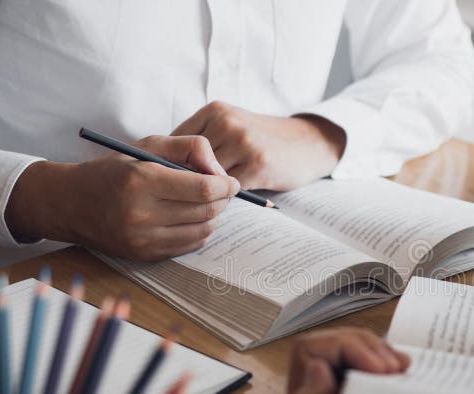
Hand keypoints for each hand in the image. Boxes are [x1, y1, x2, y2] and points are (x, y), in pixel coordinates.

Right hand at [6, 135, 239, 259]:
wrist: (70, 202)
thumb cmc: (113, 169)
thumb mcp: (147, 145)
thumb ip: (189, 147)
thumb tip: (220, 170)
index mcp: (142, 181)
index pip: (204, 190)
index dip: (225, 185)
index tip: (230, 181)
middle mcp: (142, 214)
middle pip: (206, 211)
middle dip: (223, 200)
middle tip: (223, 190)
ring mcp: (143, 239)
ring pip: (202, 231)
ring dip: (213, 216)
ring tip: (206, 202)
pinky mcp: (145, 255)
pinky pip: (189, 246)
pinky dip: (198, 231)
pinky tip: (191, 218)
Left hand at [173, 102, 345, 190]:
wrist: (309, 142)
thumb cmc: (265, 140)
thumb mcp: (233, 127)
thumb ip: (203, 141)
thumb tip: (164, 168)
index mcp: (215, 111)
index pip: (175, 143)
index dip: (169, 167)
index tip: (170, 183)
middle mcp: (227, 122)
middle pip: (188, 162)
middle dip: (185, 183)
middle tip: (184, 199)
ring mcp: (243, 142)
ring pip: (207, 178)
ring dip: (206, 194)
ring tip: (208, 201)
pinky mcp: (258, 165)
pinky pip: (228, 190)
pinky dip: (225, 199)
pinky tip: (228, 201)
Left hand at [285, 328, 443, 393]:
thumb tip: (313, 367)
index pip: (310, 352)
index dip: (345, 349)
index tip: (380, 370)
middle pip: (328, 343)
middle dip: (363, 347)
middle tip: (393, 369)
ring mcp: (341, 391)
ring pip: (349, 344)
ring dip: (378, 351)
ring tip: (401, 370)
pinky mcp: (365, 386)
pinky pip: (367, 353)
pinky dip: (387, 354)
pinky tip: (404, 367)